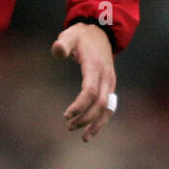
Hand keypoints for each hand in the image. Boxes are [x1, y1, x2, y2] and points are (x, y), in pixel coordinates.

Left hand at [51, 22, 115, 141]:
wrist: (101, 31)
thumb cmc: (81, 36)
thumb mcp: (70, 35)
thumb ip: (63, 44)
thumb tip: (57, 50)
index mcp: (95, 66)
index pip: (90, 91)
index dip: (79, 105)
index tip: (66, 115)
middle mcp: (106, 76)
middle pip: (100, 103)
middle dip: (86, 118)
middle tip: (69, 127)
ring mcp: (111, 82)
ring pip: (108, 108)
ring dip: (96, 123)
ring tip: (83, 137)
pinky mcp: (111, 86)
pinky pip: (109, 107)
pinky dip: (102, 120)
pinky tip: (91, 131)